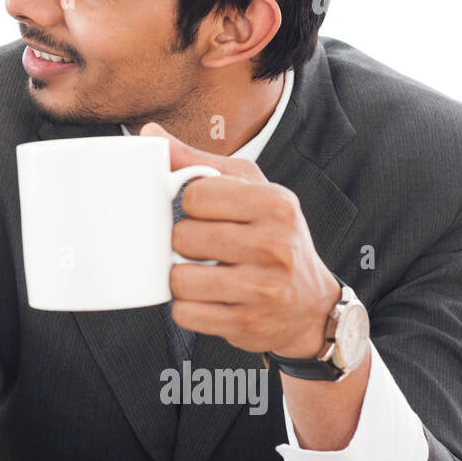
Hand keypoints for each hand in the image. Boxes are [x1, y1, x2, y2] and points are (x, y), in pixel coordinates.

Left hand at [142, 122, 341, 358]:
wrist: (311, 306)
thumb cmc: (274, 237)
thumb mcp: (251, 190)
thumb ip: (199, 162)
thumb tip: (150, 135)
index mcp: (276, 204)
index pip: (195, 194)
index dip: (189, 205)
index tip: (204, 214)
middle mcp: (274, 245)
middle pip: (182, 237)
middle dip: (183, 244)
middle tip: (204, 248)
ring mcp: (262, 289)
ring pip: (178, 279)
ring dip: (182, 277)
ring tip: (204, 273)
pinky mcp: (246, 324)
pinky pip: (185, 313)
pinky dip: (188, 307)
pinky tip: (210, 299)